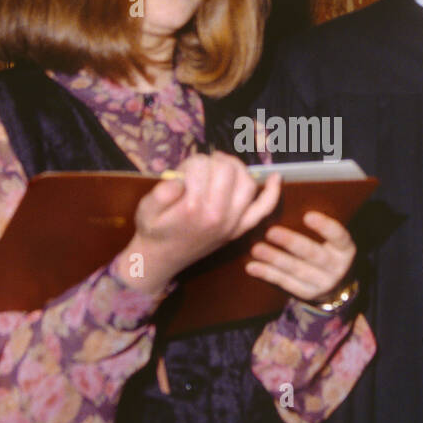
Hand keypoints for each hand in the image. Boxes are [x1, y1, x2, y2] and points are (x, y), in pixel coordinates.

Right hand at [124, 153, 282, 293]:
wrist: (161, 260)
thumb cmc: (153, 231)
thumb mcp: (146, 209)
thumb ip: (161, 193)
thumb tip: (179, 179)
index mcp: (194, 209)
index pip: (201, 166)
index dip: (190, 163)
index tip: (180, 173)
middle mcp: (218, 216)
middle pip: (227, 170)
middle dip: (213, 162)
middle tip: (199, 167)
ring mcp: (233, 223)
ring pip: (247, 181)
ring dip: (235, 168)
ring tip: (219, 168)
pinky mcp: (239, 229)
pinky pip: (263, 209)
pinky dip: (272, 193)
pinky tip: (276, 177)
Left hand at [245, 211, 355, 305]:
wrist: (335, 285)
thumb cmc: (327, 250)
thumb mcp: (331, 240)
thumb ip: (317, 226)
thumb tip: (287, 200)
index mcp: (345, 249)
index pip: (339, 236)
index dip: (325, 227)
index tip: (308, 215)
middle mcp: (337, 268)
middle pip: (314, 255)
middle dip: (291, 243)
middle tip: (270, 232)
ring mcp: (323, 283)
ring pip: (297, 270)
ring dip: (274, 259)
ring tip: (256, 249)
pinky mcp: (307, 294)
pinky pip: (285, 283)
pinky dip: (268, 274)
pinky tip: (252, 266)